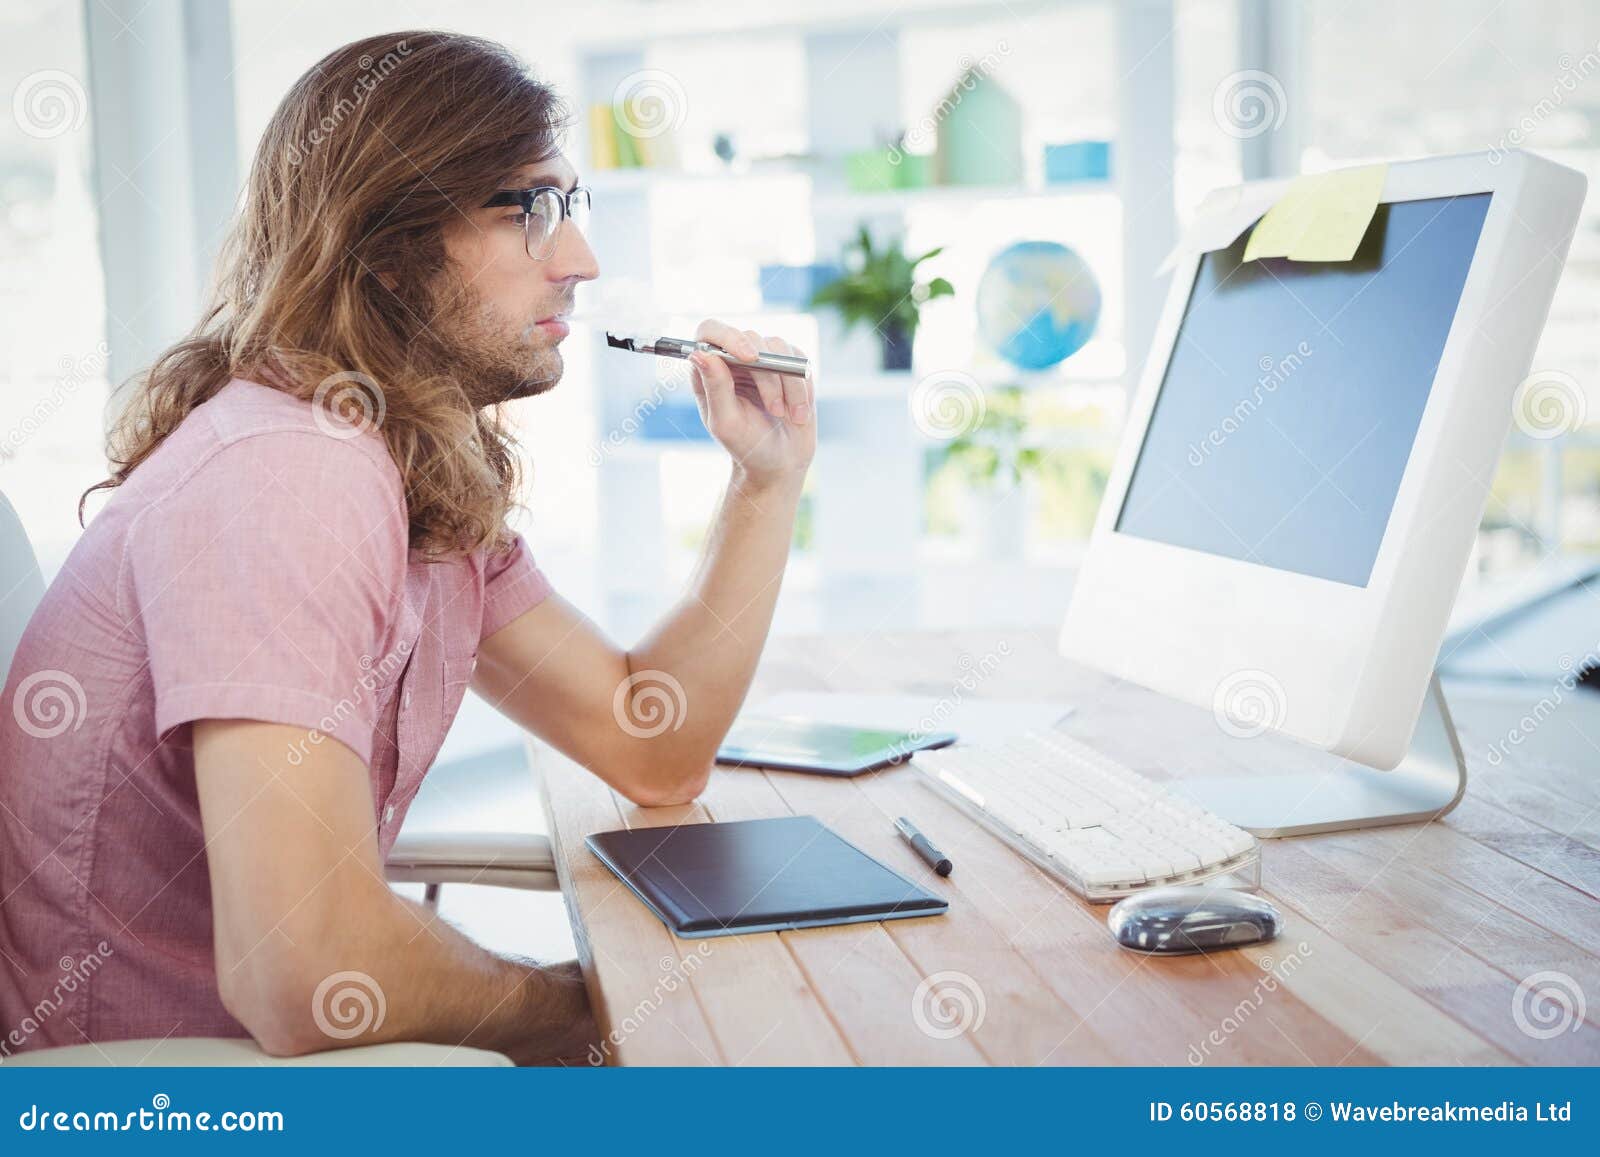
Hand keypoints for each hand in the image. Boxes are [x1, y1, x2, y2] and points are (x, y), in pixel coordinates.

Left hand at [686, 318, 815, 487]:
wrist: (780, 461)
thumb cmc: (747, 446)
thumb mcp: (727, 423)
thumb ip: (715, 387)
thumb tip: (700, 353)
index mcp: (710, 370)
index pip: (710, 331)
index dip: (728, 336)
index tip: (750, 357)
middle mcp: (734, 359)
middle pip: (750, 337)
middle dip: (767, 377)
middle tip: (775, 409)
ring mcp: (763, 359)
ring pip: (778, 348)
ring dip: (788, 386)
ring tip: (787, 415)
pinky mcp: (789, 364)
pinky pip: (799, 359)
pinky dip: (802, 388)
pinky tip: (798, 412)